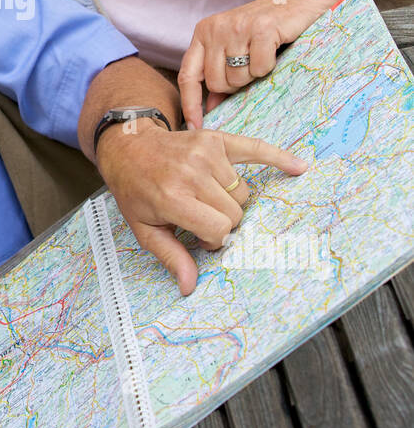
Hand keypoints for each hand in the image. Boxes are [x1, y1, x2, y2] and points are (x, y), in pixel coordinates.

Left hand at [96, 120, 308, 294]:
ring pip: (243, 192)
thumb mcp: (145, 228)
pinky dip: (278, 158)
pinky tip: (298, 167)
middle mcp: (191, 173)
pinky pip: (255, 149)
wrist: (129, 147)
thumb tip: (190, 287)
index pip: (219, 229)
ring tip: (206, 197)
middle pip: (235, 212)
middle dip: (222, 221)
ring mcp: (205, 153)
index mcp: (173, 198)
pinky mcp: (215, 139)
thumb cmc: (137, 191)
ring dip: (231, 200)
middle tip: (201, 216)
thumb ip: (171, 256)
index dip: (213, 240)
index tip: (200, 238)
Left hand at [177, 0, 341, 129]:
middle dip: (234, 86)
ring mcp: (237, 27)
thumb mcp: (236, 48)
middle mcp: (215, 28)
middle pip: (215, 83)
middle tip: (250, 68)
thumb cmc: (266, 28)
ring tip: (261, 56)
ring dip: (253, 76)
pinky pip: (259, 69)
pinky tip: (273, 51)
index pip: (188, 75)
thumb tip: (209, 107)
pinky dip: (269, 67)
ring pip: (237, 79)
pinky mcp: (261, 29)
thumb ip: (219, 73)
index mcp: (204, 33)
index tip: (194, 126)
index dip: (190, 104)